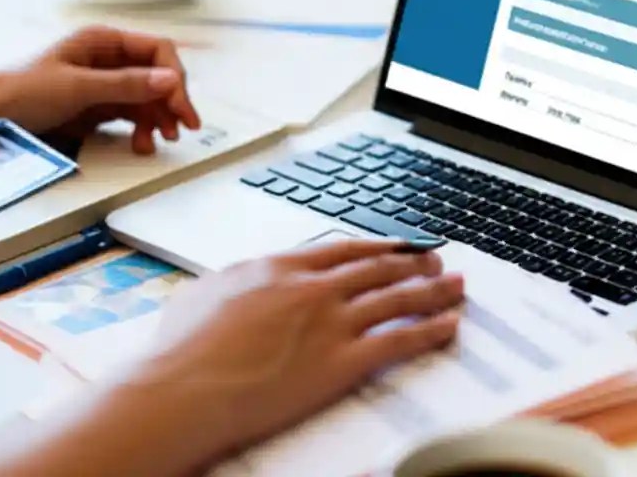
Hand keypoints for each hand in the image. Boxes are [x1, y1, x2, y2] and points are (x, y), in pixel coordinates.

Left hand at [5, 26, 201, 153]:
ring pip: (148, 97)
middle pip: (157, 75)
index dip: (174, 77)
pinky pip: (132, 114)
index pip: (157, 51)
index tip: (180, 106)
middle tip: (182, 128)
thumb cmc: (22, 90)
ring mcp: (104, 82)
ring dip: (159, 118)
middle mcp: (108, 58)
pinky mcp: (98, 105)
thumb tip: (169, 80)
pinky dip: (142, 128)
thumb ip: (125, 84)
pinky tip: (141, 143)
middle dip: (172, 101)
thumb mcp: (77, 88)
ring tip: (159, 141)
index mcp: (104, 41)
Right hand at [133, 240, 463, 467]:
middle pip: (377, 268)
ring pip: (396, 298)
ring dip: (432, 290)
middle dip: (413, 263)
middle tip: (435, 261)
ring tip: (455, 285)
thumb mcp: (203, 293)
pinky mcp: (342, 362)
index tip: (396, 246)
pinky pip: (399, 342)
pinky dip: (430, 331)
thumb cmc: (181, 350)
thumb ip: (234, 281)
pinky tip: (448, 326)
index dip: (377, 247)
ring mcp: (331, 323)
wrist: (184, 390)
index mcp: (279, 267)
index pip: (342, 249)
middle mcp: (313, 288)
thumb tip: (239, 281)